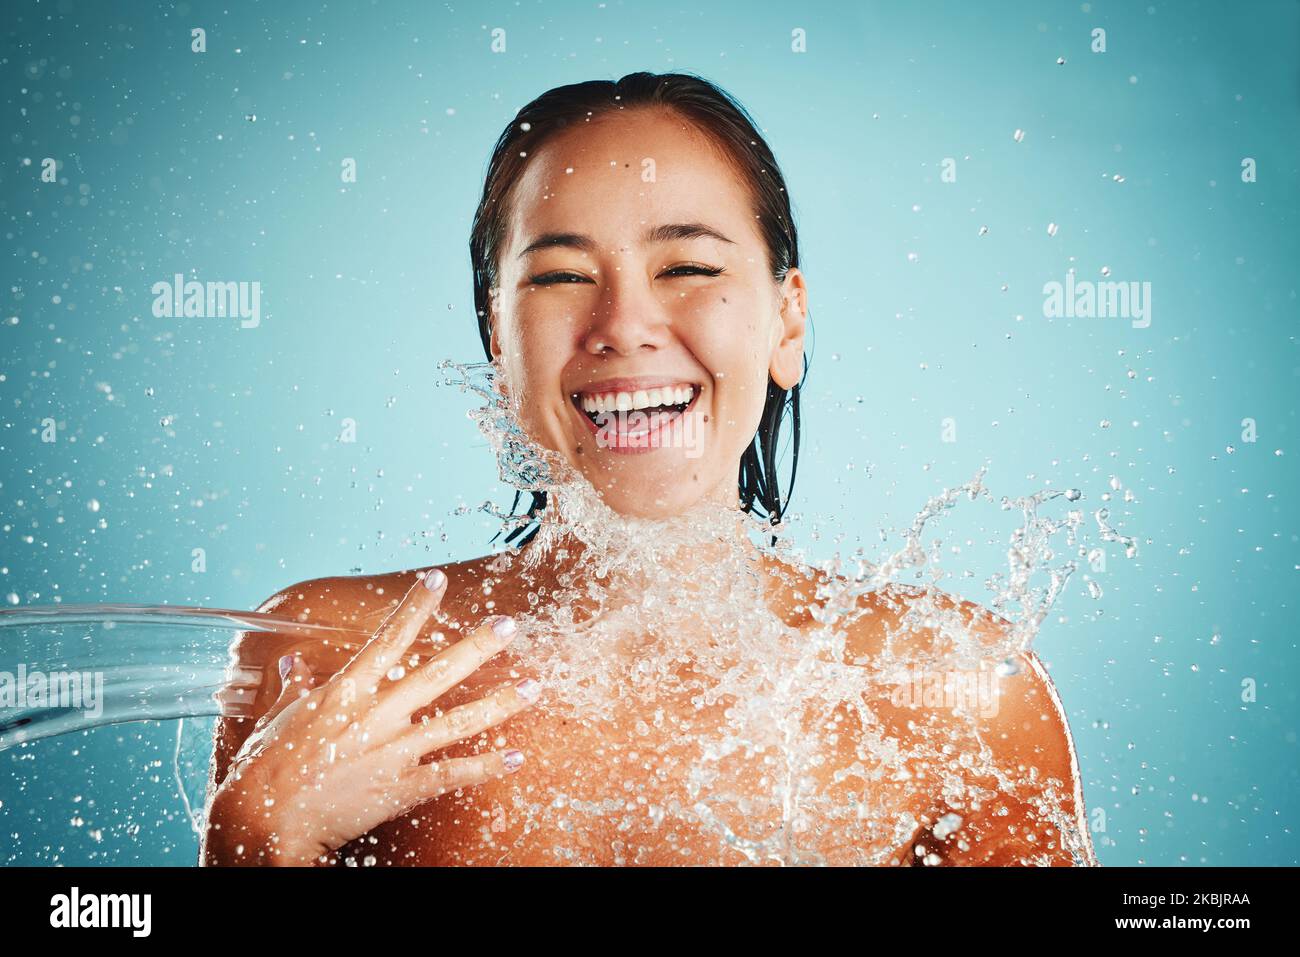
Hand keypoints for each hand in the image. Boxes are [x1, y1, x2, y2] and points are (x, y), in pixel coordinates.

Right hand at [202, 568, 539, 865]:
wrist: (263, 822)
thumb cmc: (263, 771)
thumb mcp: (276, 720)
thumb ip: (294, 690)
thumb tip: (294, 665)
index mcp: (347, 691)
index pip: (389, 638)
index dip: (415, 607)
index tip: (437, 579)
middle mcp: (377, 714)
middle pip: (439, 672)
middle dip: (478, 646)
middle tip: (511, 626)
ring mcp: (394, 751)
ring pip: (459, 721)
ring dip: (500, 704)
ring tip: (533, 687)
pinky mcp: (401, 787)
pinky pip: (453, 774)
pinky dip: (487, 766)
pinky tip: (515, 756)